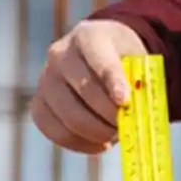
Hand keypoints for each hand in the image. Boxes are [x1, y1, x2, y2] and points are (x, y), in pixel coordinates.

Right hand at [31, 19, 147, 153]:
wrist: (97, 57)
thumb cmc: (122, 59)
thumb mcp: (137, 59)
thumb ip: (141, 81)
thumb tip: (139, 112)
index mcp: (88, 36)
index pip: (99, 59)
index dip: (113, 80)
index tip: (125, 101)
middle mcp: (60, 54)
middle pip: (85, 91)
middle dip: (110, 114)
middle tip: (127, 126)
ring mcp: (45, 79)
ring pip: (69, 116)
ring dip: (98, 133)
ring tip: (115, 134)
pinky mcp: (38, 104)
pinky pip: (55, 131)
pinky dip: (80, 143)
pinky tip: (99, 144)